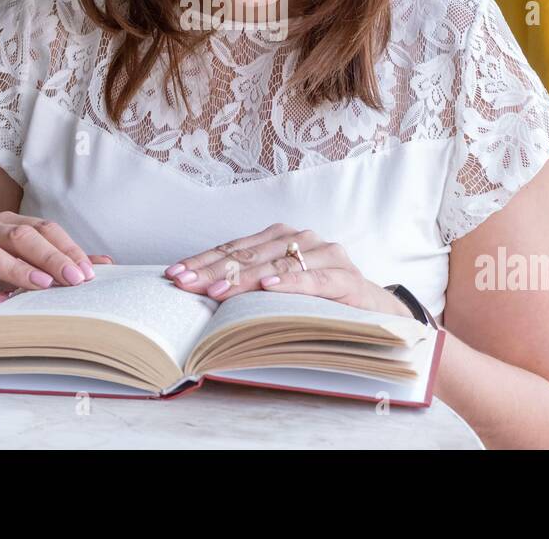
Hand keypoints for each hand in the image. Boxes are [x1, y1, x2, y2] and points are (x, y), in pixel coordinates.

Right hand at [0, 211, 112, 312]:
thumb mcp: (24, 264)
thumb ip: (61, 263)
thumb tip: (104, 265)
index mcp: (7, 223)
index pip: (43, 228)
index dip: (67, 249)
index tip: (87, 273)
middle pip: (18, 235)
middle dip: (48, 257)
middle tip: (71, 279)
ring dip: (14, 268)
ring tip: (39, 285)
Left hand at [163, 223, 410, 317]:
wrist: (374, 310)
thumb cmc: (318, 300)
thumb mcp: (279, 289)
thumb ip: (248, 283)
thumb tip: (199, 291)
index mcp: (281, 237)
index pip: (233, 247)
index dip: (202, 260)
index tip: (174, 274)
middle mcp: (301, 239)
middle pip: (249, 254)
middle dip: (212, 270)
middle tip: (184, 283)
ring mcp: (326, 255)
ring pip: (277, 264)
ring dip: (243, 277)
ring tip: (215, 289)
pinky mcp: (346, 277)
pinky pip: (314, 279)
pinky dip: (291, 282)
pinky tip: (269, 286)